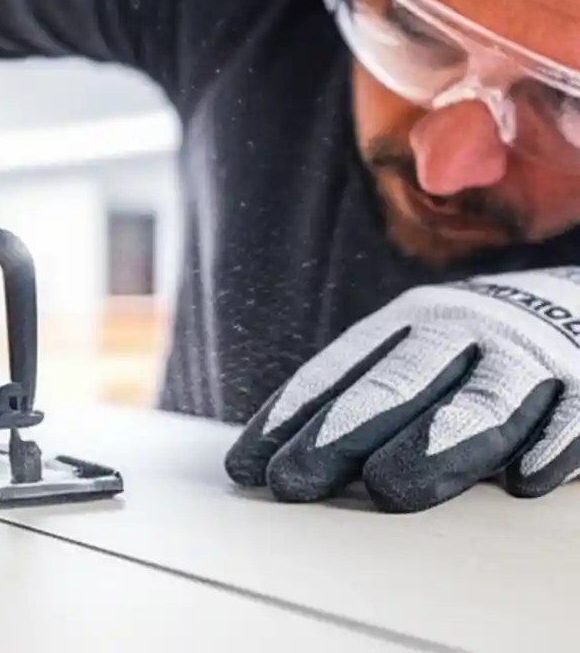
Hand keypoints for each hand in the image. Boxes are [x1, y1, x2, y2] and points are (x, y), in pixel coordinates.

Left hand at [225, 268, 579, 512]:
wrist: (578, 306)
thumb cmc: (474, 351)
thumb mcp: (414, 355)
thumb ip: (360, 396)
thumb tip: (276, 457)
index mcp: (408, 323)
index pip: (339, 370)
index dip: (292, 417)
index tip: (248, 466)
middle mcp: (462, 331)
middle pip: (397, 386)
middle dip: (341, 435)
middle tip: (294, 481)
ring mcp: (526, 357)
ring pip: (480, 404)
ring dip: (435, 446)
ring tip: (390, 489)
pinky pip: (572, 417)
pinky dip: (552, 445)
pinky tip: (524, 480)